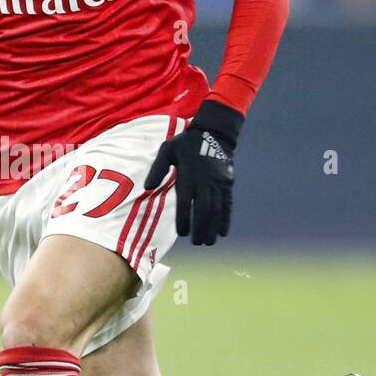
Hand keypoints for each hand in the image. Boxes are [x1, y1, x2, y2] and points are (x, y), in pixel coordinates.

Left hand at [145, 100, 242, 246]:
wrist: (214, 132)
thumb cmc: (186, 143)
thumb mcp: (167, 149)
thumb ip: (157, 168)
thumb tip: (148, 187)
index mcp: (188, 175)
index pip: (185, 202)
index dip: (184, 219)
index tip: (182, 233)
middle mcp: (205, 181)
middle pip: (204, 210)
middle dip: (201, 228)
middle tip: (197, 243)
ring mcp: (218, 182)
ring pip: (217, 209)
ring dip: (213, 228)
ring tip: (209, 242)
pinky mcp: (227, 183)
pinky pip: (228, 204)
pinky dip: (226, 219)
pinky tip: (223, 232)